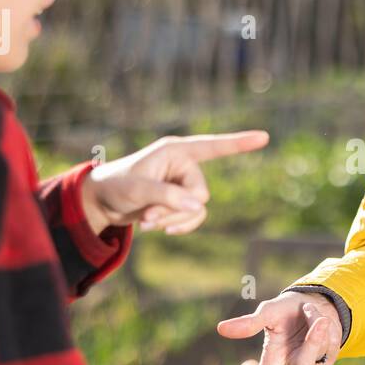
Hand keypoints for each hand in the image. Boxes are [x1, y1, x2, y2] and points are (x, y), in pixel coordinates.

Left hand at [80, 131, 269, 235]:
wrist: (100, 202)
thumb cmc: (115, 186)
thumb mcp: (138, 191)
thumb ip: (168, 197)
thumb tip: (200, 207)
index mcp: (175, 151)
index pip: (213, 146)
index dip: (239, 143)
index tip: (264, 137)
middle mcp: (183, 165)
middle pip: (201, 193)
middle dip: (177, 210)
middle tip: (148, 217)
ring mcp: (182, 184)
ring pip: (198, 209)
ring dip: (175, 220)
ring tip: (147, 222)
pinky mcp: (179, 200)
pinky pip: (193, 217)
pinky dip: (177, 225)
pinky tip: (156, 227)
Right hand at [215, 291, 341, 364]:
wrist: (312, 301)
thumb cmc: (286, 309)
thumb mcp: (268, 313)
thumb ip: (249, 324)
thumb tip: (220, 329)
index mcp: (273, 357)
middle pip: (303, 364)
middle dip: (313, 340)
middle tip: (316, 317)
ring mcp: (309, 364)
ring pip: (320, 351)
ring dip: (318, 325)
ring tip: (309, 311)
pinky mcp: (326, 361)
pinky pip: (330, 347)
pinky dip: (328, 329)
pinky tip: (321, 321)